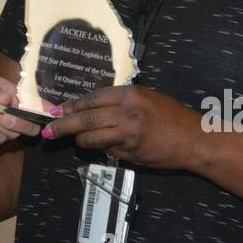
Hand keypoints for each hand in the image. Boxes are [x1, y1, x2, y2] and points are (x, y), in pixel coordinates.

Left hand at [0, 73, 41, 152]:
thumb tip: (10, 98)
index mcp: (10, 97)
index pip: (32, 104)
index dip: (44, 108)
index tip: (52, 110)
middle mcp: (9, 115)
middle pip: (30, 126)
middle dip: (21, 122)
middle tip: (5, 115)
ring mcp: (0, 130)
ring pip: (14, 133)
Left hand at [42, 85, 202, 169]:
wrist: (194, 138)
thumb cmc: (171, 117)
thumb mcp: (146, 99)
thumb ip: (121, 104)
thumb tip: (94, 111)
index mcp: (130, 93)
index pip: (93, 97)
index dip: (73, 105)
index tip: (57, 110)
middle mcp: (127, 110)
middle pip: (86, 117)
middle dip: (63, 125)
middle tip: (48, 131)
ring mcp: (129, 131)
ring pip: (92, 136)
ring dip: (79, 140)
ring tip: (73, 141)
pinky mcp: (132, 149)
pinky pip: (108, 149)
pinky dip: (101, 149)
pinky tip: (101, 147)